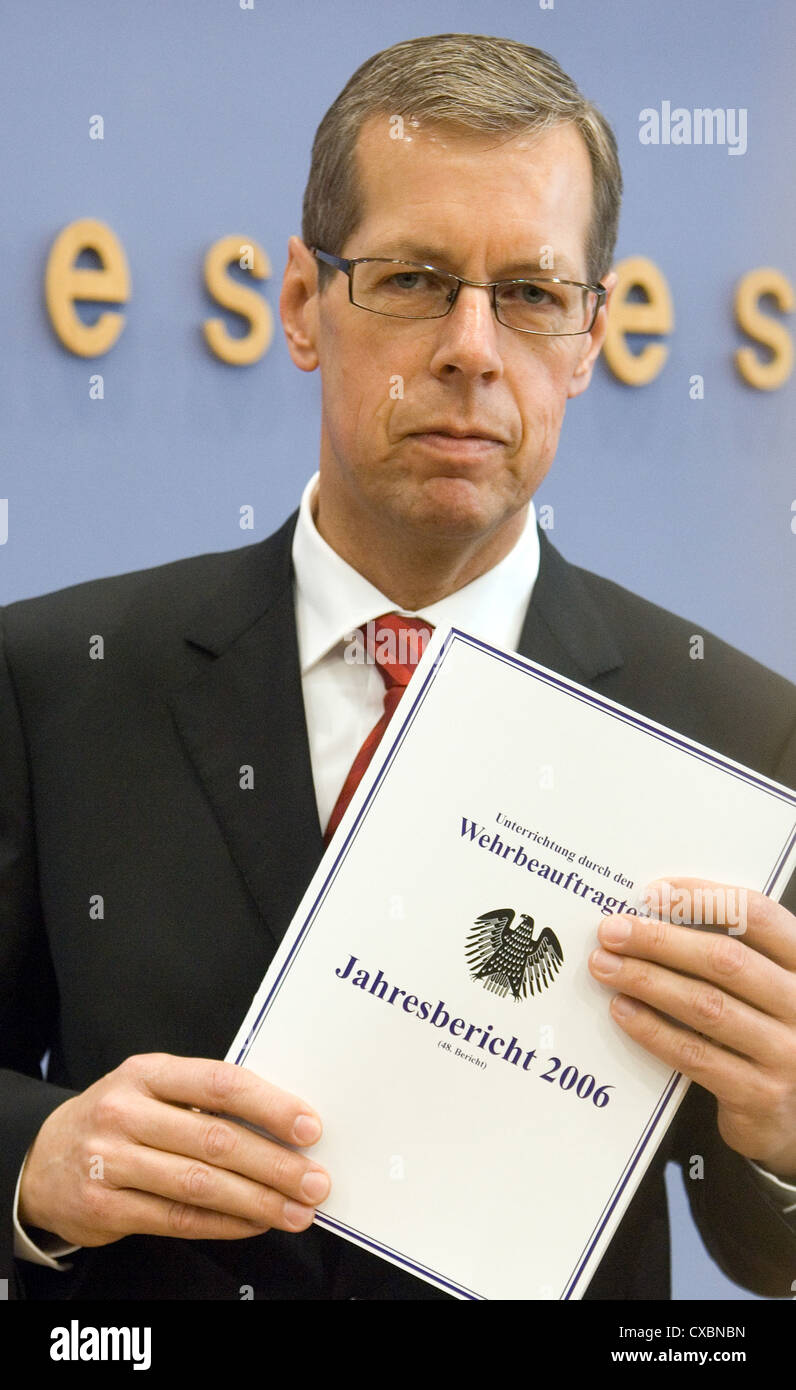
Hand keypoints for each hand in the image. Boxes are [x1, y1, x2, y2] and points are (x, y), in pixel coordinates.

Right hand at [18, 1053, 330, 1246]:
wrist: (44, 1156)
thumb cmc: (118, 1119)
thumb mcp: (151, 1088)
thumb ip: (205, 1099)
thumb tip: (282, 1122)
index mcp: (148, 1073)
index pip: (220, 1083)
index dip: (270, 1106)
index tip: (308, 1126)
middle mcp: (127, 1112)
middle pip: (216, 1140)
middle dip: (275, 1164)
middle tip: (315, 1180)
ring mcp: (112, 1161)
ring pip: (200, 1185)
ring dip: (258, 1200)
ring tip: (296, 1210)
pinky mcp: (105, 1206)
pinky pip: (178, 1218)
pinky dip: (225, 1223)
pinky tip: (255, 1222)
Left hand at [588, 878, 795, 1179]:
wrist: (790, 1115)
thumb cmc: (764, 1031)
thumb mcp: (763, 986)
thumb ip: (729, 952)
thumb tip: (652, 913)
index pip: (758, 915)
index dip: (704, 898)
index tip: (653, 892)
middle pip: (724, 960)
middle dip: (659, 941)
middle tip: (611, 931)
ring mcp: (786, 1052)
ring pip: (706, 1006)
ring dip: (647, 981)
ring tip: (605, 966)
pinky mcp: (759, 1094)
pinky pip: (695, 1055)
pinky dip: (653, 1030)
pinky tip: (622, 1010)